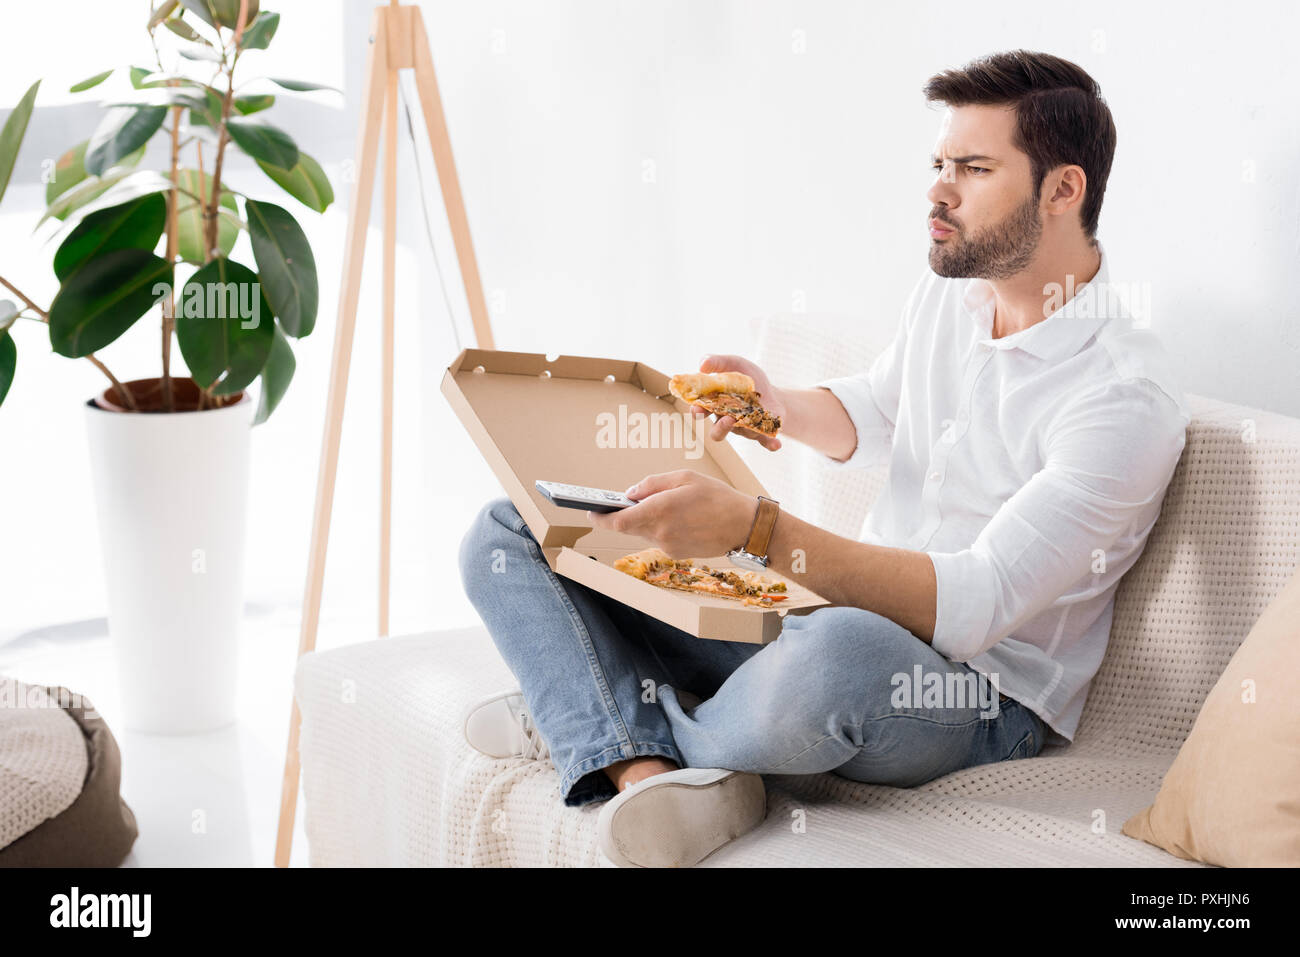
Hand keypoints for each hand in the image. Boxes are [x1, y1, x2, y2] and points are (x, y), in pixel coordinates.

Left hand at [587, 470, 754, 557]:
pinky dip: (662, 527)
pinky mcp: (677, 553)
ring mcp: (668, 546)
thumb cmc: (717, 496)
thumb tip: (630, 493)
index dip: (600, 518)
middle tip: (620, 503)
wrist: (745, 526)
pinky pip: (660, 538)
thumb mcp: (684, 477)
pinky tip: (679, 517)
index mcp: (659, 510)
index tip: (590, 513)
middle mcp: (660, 532)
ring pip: (645, 532)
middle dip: (623, 515)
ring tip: (662, 505)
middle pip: (629, 527)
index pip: (618, 521)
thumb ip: (652, 484)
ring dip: (646, 519)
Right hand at [692, 354, 785, 450]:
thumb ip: (718, 362)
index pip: (702, 411)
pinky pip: (765, 442)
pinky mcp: (763, 433)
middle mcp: (727, 421)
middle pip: (717, 432)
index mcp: (716, 405)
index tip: (698, 409)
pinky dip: (770, 444)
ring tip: (751, 419)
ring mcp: (745, 429)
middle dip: (721, 428)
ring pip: (742, 433)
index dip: (698, 412)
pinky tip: (777, 444)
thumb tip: (702, 365)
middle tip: (728, 419)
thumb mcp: (735, 364)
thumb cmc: (748, 378)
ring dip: (745, 428)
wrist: (771, 392)